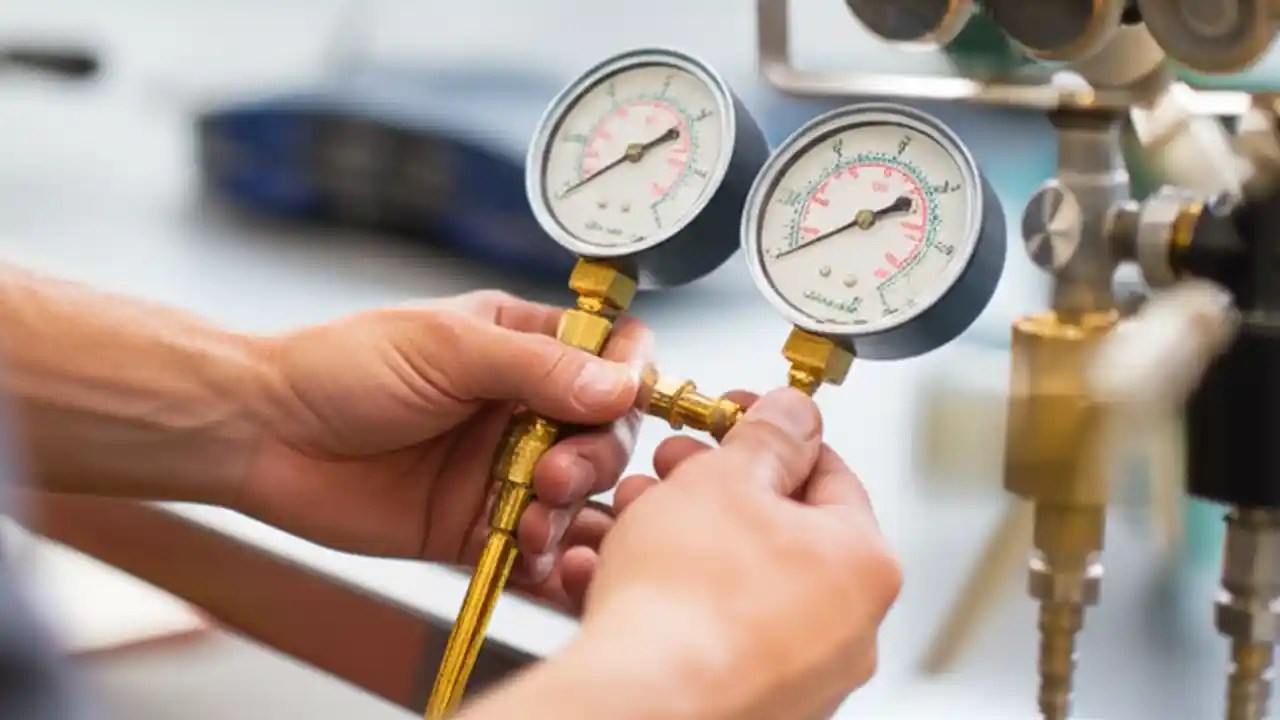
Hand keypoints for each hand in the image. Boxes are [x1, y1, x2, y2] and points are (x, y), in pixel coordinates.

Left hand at [238, 290, 650, 611]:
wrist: (263, 435)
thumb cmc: (340, 369)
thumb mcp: (446, 347)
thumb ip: (537, 365)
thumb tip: (619, 385)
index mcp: (518, 344)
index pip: (608, 352)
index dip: (630, 374)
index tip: (628, 398)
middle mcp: (518, 406)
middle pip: (604, 432)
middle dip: (594, 457)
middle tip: (555, 474)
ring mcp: (500, 467)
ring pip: (577, 494)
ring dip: (572, 512)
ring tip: (536, 521)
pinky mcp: (475, 525)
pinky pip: (533, 546)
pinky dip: (548, 560)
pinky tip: (540, 563)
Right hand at [560, 388, 900, 717]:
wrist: (637, 702)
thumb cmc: (685, 603)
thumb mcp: (724, 478)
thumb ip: (768, 435)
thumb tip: (792, 414)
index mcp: (864, 564)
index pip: (826, 471)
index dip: (767, 433)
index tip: (731, 417)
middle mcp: (846, 629)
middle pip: (776, 529)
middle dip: (711, 489)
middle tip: (671, 469)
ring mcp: (799, 675)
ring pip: (733, 581)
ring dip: (678, 541)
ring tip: (629, 523)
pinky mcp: (748, 703)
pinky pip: (706, 632)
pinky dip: (666, 602)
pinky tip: (614, 581)